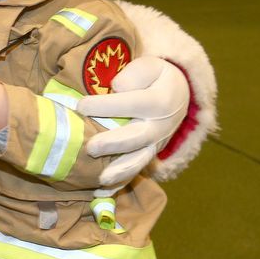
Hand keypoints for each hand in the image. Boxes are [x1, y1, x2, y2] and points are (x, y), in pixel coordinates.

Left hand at [76, 56, 188, 185]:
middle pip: (136, 137)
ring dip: (120, 171)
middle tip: (91, 148)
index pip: (131, 103)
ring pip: (139, 160)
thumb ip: (136, 72)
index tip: (80, 106)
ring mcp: (155, 143)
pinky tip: (102, 193)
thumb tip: (117, 86)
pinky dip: (120, 183)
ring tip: (100, 180)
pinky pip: (136, 170)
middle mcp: (160, 126)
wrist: (178, 94)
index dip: (105, 105)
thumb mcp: (151, 65)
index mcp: (160, 101)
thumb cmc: (155, 77)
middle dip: (113, 144)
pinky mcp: (149, 154)